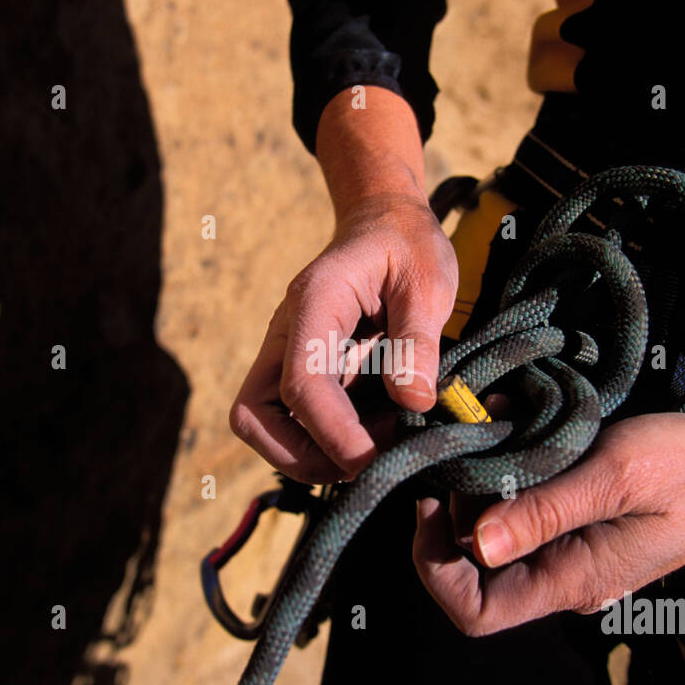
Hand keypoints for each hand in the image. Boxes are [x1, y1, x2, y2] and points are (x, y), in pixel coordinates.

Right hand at [230, 193, 456, 481]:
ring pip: (263, 425)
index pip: (301, 384)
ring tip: (375, 448)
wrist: (384, 223)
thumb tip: (413, 401)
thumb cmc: (407, 246)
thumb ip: (419, 339)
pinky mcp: (301, 369)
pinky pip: (291, 420)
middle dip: (304, 456)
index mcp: (315, 303)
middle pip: (254, 416)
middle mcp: (286, 333)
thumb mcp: (429, 281)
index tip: (375, 461)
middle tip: (367, 462)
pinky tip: (374, 432)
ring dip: (311, 454)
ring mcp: (287, 353)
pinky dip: (325, 442)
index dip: (334, 434)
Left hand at [412, 412, 684, 634]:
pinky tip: (517, 425)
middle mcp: (561, 575)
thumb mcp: (616, 477)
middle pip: (472, 566)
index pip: (475, 611)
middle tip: (467, 444)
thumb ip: (547, 511)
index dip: (434, 566)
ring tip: (494, 424)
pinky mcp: (574, 523)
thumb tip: (475, 542)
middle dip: (455, 506)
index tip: (429, 502)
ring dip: (480, 479)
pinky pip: (522, 508)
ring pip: (493, 531)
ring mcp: (567, 551)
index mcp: (570, 580)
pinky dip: (507, 469)